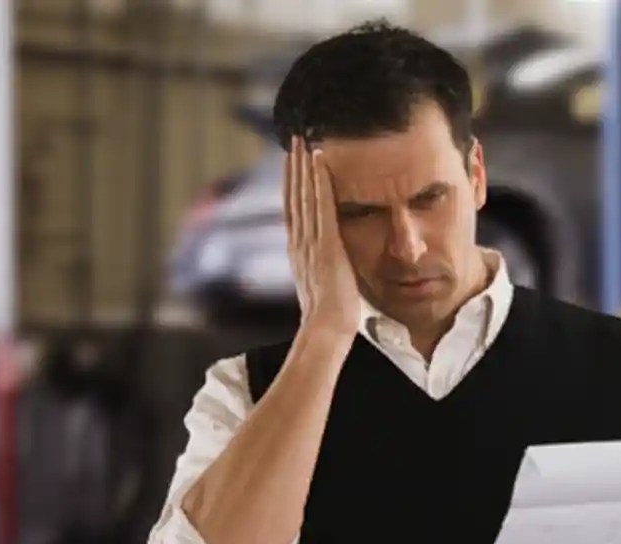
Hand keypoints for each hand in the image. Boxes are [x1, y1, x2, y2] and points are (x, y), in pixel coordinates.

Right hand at [284, 136, 360, 338]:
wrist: (327, 327)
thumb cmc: (330, 314)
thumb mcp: (322, 284)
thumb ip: (320, 268)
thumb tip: (325, 262)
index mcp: (297, 251)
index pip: (292, 209)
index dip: (290, 184)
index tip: (291, 162)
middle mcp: (299, 241)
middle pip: (293, 194)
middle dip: (293, 166)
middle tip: (293, 139)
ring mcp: (310, 240)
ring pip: (304, 194)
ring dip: (303, 165)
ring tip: (302, 140)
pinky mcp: (325, 242)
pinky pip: (321, 204)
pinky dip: (318, 181)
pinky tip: (319, 160)